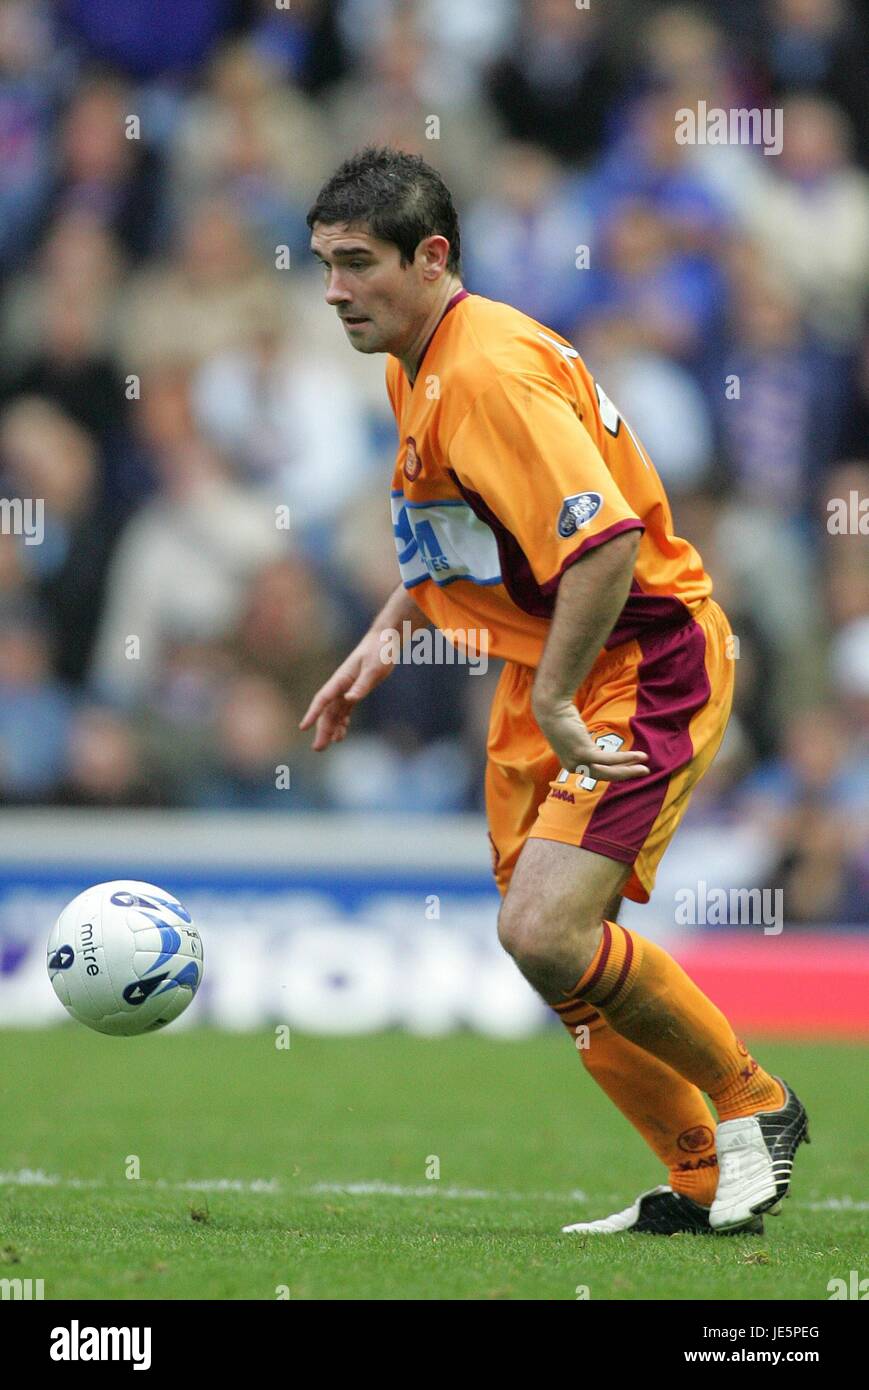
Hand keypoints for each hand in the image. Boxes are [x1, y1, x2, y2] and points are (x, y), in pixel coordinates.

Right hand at [299, 631, 392, 750]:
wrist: (384, 641)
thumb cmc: (379, 652)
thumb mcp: (374, 668)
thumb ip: (362, 685)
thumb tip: (350, 700)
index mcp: (341, 680)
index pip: (323, 699)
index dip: (313, 714)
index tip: (303, 727)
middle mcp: (340, 686)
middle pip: (327, 711)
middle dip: (321, 729)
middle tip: (317, 748)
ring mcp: (347, 689)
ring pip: (335, 713)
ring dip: (330, 729)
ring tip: (327, 745)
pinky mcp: (355, 691)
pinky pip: (344, 710)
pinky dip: (342, 723)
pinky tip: (341, 735)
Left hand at [532, 698, 648, 781]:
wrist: (552, 709)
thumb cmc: (563, 719)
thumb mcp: (576, 738)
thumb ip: (586, 746)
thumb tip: (597, 748)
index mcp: (572, 765)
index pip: (598, 773)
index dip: (616, 771)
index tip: (631, 766)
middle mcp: (574, 767)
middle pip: (606, 776)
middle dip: (626, 774)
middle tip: (644, 772)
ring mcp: (578, 762)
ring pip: (609, 771)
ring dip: (629, 769)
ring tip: (645, 767)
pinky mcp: (584, 753)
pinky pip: (609, 759)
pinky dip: (625, 758)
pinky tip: (638, 756)